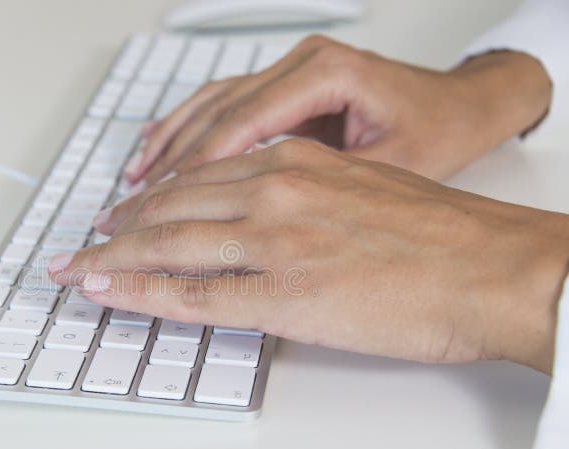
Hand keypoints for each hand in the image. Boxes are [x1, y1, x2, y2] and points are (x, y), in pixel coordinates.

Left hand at [50, 140, 568, 373]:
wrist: (490, 266)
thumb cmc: (437, 235)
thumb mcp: (357, 190)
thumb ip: (301, 199)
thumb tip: (260, 226)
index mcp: (293, 162)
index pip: (198, 178)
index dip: (150, 200)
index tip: (120, 215)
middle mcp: (274, 191)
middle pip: (171, 208)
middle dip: (116, 228)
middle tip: (82, 243)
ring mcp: (273, 241)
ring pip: (168, 244)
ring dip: (113, 258)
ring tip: (77, 268)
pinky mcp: (282, 292)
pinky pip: (191, 292)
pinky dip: (140, 292)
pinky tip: (107, 291)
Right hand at [123, 35, 551, 183]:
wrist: (470, 115)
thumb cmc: (443, 138)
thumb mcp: (389, 173)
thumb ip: (321, 200)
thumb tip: (256, 243)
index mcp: (326, 75)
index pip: (235, 127)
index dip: (183, 176)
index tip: (144, 218)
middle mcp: (302, 65)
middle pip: (212, 116)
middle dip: (162, 171)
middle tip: (117, 217)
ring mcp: (293, 72)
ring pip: (210, 107)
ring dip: (167, 149)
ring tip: (130, 187)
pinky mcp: (290, 89)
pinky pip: (225, 106)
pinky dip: (189, 132)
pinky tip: (162, 153)